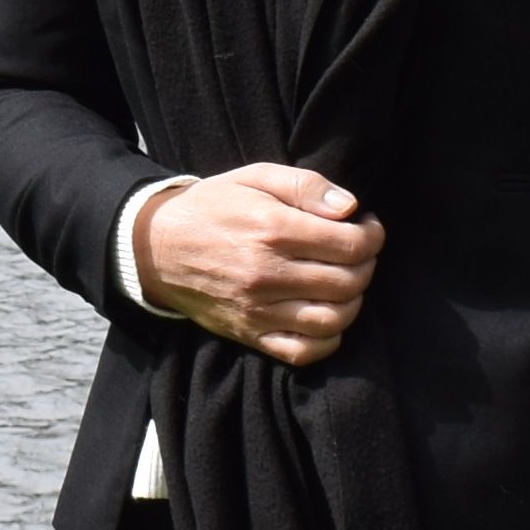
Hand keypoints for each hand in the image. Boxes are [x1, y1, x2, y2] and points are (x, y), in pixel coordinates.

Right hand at [132, 163, 384, 363]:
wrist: (156, 247)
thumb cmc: (213, 207)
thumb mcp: (255, 177)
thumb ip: (306, 185)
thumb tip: (350, 207)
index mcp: (273, 230)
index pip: (351, 244)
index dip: (372, 236)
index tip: (367, 228)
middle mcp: (267, 274)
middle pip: (348, 282)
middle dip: (366, 265)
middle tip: (357, 253)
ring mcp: (258, 310)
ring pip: (332, 320)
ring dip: (353, 302)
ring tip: (345, 283)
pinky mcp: (249, 334)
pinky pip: (303, 352)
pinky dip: (328, 340)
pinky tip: (327, 316)